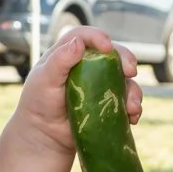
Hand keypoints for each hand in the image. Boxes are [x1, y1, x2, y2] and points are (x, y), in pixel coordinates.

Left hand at [16, 27, 143, 154]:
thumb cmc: (38, 103)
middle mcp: (89, 65)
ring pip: (125, 79)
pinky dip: (134, 108)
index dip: (98, 37)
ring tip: (132, 106)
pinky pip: (127, 101)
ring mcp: (101, 84)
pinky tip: (132, 117)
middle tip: (131, 70)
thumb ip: (59, 61)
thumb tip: (78, 43)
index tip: (107, 47)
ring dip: (133, 90)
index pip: (85, 37)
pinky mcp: (108, 103)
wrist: (44, 134)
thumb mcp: (43, 80)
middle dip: (126, 59)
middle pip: (113, 54)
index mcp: (69, 53)